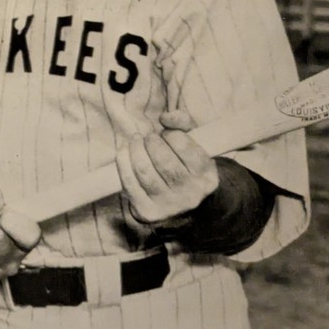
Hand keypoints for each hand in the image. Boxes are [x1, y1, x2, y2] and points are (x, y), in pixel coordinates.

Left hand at [116, 110, 219, 224]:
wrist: (183, 204)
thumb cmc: (186, 164)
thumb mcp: (193, 142)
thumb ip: (183, 122)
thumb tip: (165, 118)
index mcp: (206, 177)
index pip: (183, 146)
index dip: (170, 134)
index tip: (166, 133)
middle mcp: (190, 194)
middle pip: (162, 159)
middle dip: (151, 141)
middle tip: (149, 137)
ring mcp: (168, 205)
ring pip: (143, 170)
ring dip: (135, 149)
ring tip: (136, 141)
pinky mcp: (146, 211)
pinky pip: (129, 182)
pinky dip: (123, 162)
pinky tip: (124, 151)